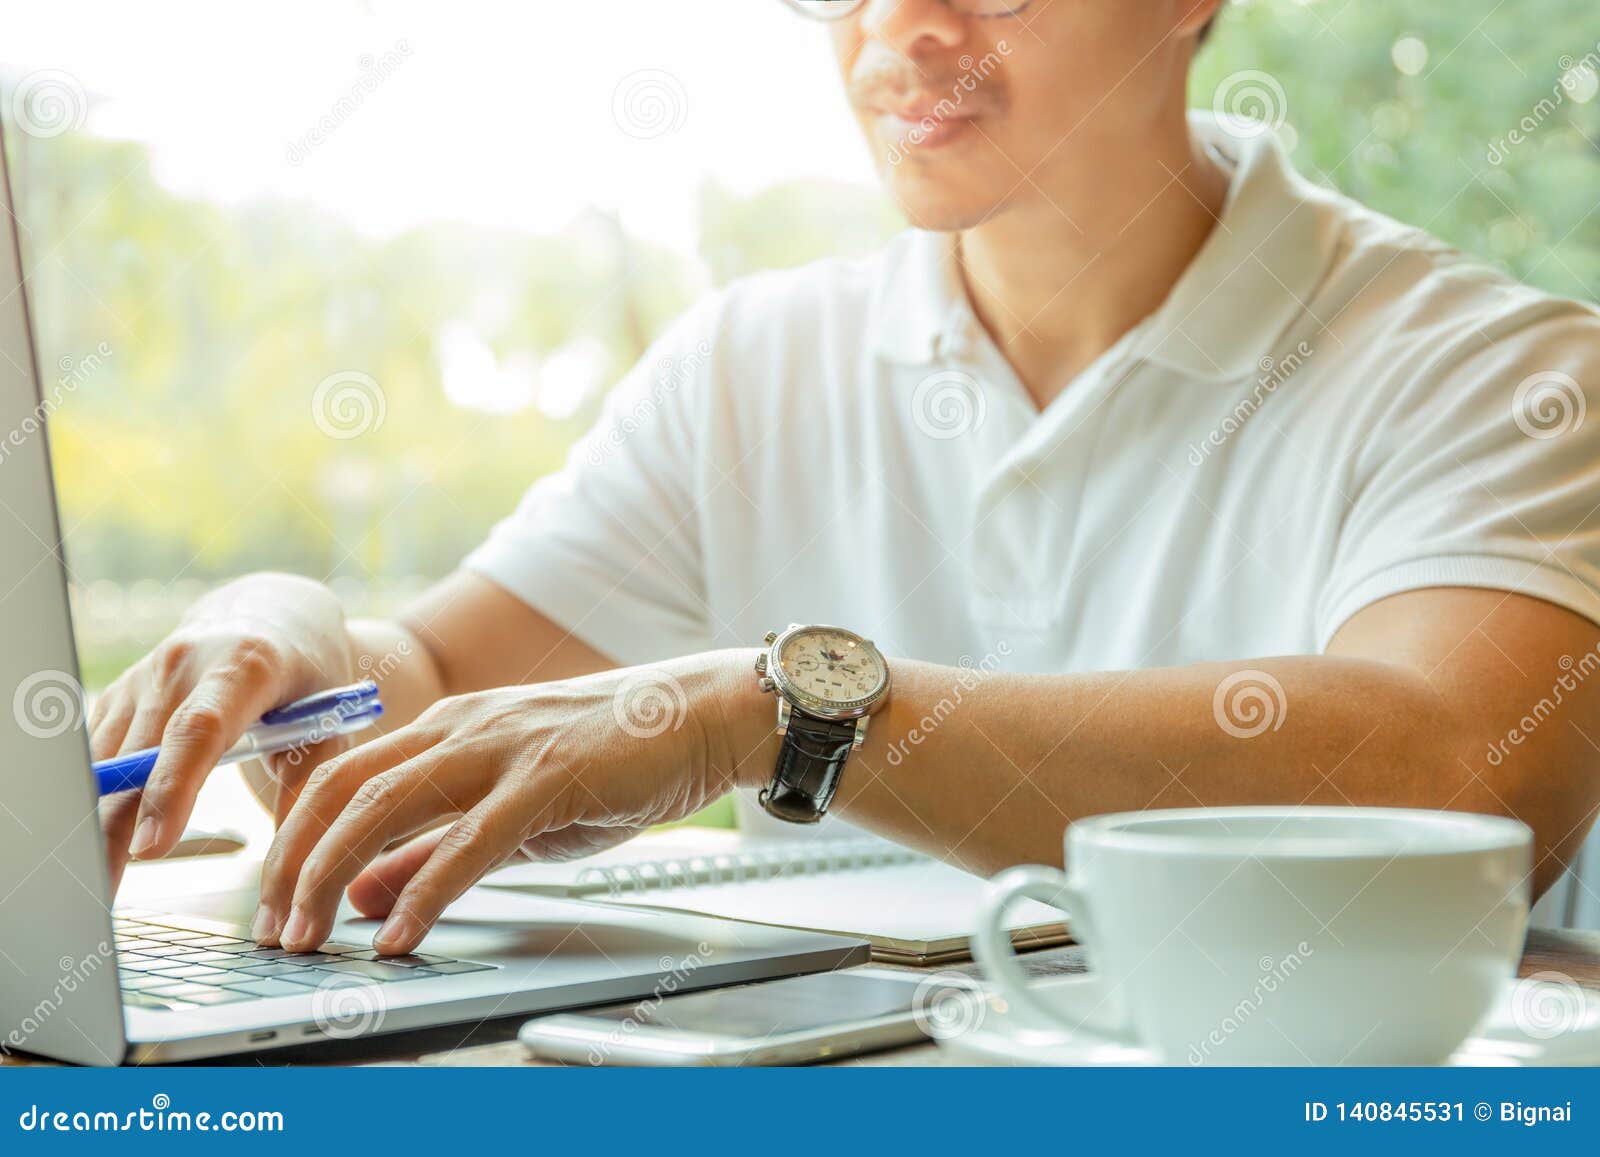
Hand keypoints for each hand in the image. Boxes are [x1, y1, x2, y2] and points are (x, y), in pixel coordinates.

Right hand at [89, 574, 354, 887]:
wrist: (273, 620)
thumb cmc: (308, 681)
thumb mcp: (329, 728)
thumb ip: (311, 795)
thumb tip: (291, 877)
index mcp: (244, 665)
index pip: (199, 730)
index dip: (173, 788)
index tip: (152, 847)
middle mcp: (183, 664)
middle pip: (137, 757)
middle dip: (114, 828)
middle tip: (104, 894)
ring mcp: (144, 676)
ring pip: (105, 761)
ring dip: (94, 823)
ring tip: (93, 883)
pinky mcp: (121, 693)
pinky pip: (97, 753)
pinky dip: (91, 799)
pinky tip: (91, 844)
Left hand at [256, 651, 766, 954]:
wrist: (697, 716)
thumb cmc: (611, 758)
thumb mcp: (508, 806)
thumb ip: (433, 844)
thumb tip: (360, 891)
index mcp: (446, 730)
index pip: (338, 776)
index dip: (291, 839)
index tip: (271, 898)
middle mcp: (460, 728)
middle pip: (343, 789)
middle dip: (292, 864)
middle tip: (274, 931)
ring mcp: (502, 747)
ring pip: (385, 804)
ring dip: (331, 875)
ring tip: (310, 936)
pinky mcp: (547, 776)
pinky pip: (469, 839)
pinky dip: (424, 892)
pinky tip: (400, 934)